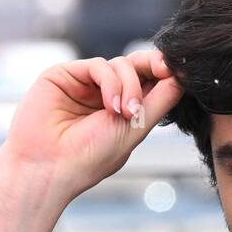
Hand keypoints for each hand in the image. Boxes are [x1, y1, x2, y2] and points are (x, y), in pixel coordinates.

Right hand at [0, 49, 184, 202]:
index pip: (149, 83)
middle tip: (165, 69)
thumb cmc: (90, 158)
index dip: (165, 73)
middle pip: (136, 66)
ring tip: (125, 113)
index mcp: (123, 112)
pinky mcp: (65, 74)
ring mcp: (84, 84)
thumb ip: (159, 102)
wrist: (49, 167)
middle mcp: (104, 95)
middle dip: (153, 66)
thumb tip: (182, 76)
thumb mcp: (135, 130)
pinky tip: (111, 106)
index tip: (180, 71)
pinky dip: (111, 82)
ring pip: (120, 64)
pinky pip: (98, 65)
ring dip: (129, 85)